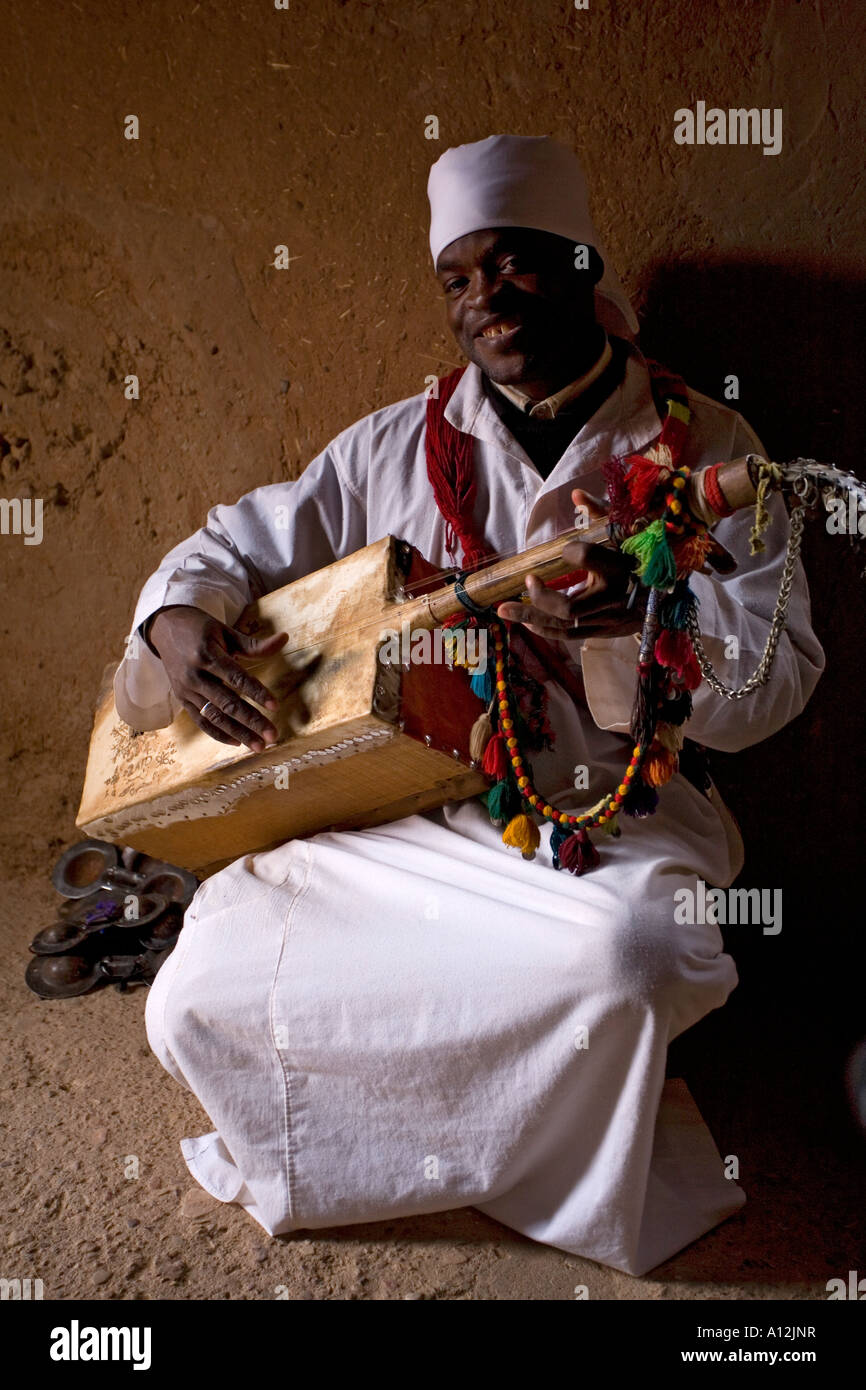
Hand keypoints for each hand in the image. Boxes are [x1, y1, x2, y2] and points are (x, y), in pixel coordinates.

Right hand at [148, 605, 288, 750]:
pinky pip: (201, 721)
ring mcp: (186, 689)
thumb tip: (285, 639)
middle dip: (251, 721)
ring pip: (215, 716)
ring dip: (238, 733)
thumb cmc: (200, 629)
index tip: (275, 707)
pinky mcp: (181, 699)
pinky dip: (218, 734)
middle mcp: (195, 674)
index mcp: (207, 654)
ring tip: (258, 746)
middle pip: (227, 702)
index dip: (257, 693)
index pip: (236, 677)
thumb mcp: (226, 631)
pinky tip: (237, 742)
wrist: (163, 629)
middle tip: (272, 736)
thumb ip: (254, 644)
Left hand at [495, 489, 644, 639]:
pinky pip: (571, 636)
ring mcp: (608, 619)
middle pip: (568, 607)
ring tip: (504, 612)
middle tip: (521, 585)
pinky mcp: (605, 632)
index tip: (562, 550)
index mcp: (620, 566)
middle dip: (538, 599)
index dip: (570, 551)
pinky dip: (547, 630)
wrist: (672, 596)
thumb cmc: (645, 559)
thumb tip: (576, 495)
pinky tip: (528, 623)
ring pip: (564, 626)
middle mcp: (613, 597)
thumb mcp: (629, 533)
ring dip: (530, 619)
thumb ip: (602, 514)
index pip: (587, 556)